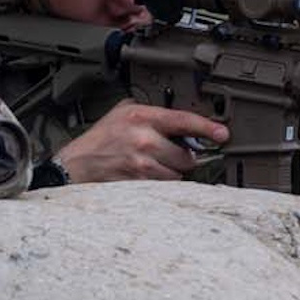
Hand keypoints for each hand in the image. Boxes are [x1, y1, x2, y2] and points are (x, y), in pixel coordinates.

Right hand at [51, 101, 230, 183]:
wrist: (76, 163)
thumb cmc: (101, 138)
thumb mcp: (123, 112)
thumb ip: (152, 113)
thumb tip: (182, 122)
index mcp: (142, 116)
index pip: (184, 121)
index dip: (207, 128)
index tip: (223, 133)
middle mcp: (144, 140)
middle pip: (186, 156)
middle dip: (182, 157)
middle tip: (168, 154)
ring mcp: (141, 165)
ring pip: (177, 174)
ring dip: (171, 172)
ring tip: (152, 165)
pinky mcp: (137, 184)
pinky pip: (163, 187)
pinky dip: (159, 184)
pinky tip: (144, 176)